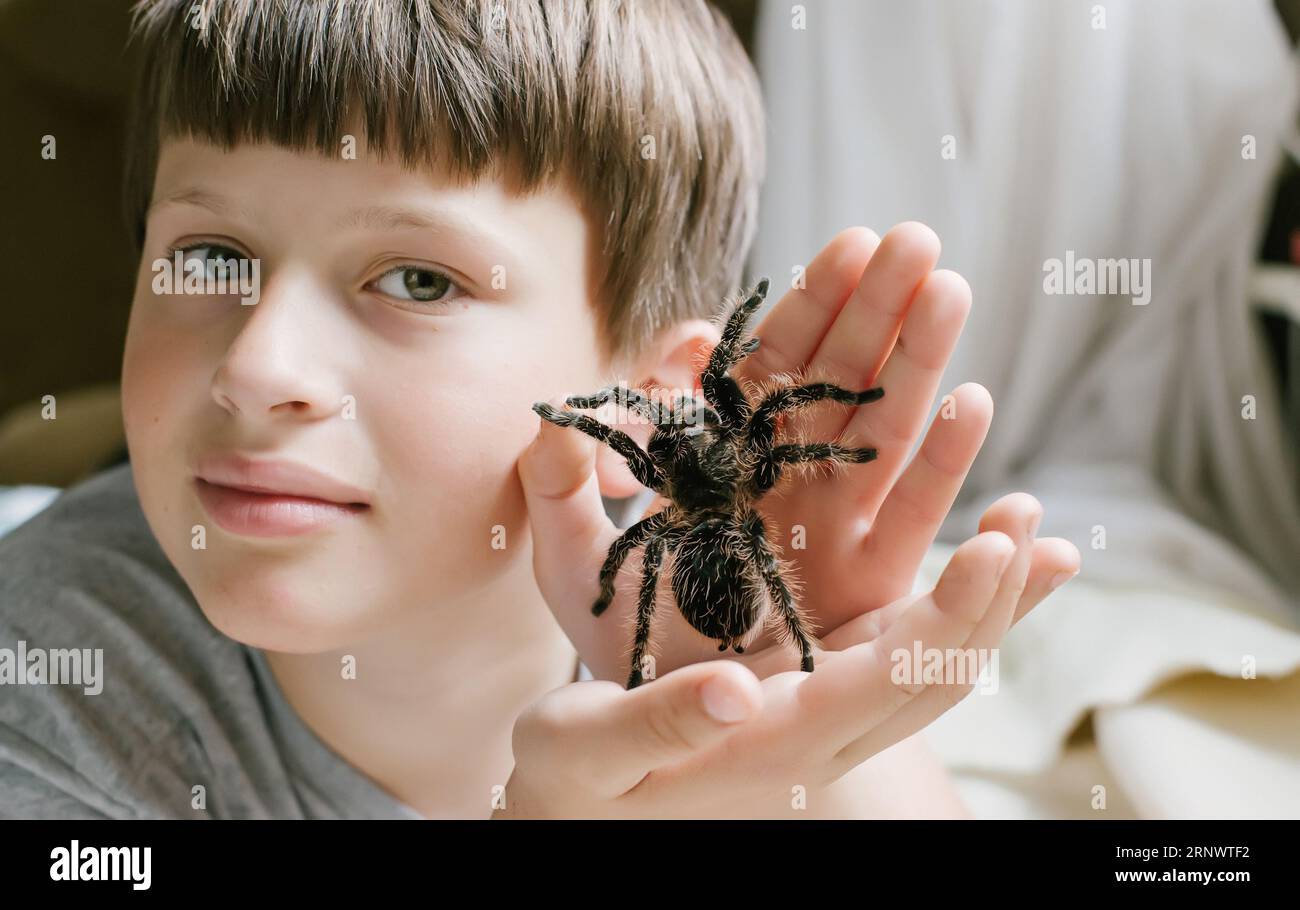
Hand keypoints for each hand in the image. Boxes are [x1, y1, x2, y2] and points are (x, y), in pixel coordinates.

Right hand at [494, 516, 1049, 818]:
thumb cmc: (571, 783)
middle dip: (996, 601)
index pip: (890, 684)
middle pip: (941, 677)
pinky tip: (972, 560)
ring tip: (1031, 529)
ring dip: (989, 603)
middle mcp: (823, 738)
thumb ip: (656, 723)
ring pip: (937, 668)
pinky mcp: (817, 694)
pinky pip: (904, 654)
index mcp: (777, 744)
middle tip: (1033, 522)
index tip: (992, 548)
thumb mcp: (585, 750)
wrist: (578, 816)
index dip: (948, 617)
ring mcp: (828, 719)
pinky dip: (951, 607)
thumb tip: (737, 691)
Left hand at [520, 222, 1079, 686]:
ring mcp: (833, 526)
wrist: (659, 730)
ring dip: (921, 361)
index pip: (771, 366)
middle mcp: (786, 481)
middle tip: (917, 243)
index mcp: (724, 459)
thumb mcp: (572, 565)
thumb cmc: (615, 642)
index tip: (849, 245)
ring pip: (884, 431)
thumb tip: (552, 420)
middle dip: (880, 310)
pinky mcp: (869, 583)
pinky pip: (909, 516)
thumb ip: (555, 492)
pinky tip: (973, 405)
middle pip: (841, 380)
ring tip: (951, 291)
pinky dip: (943, 466)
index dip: (810, 305)